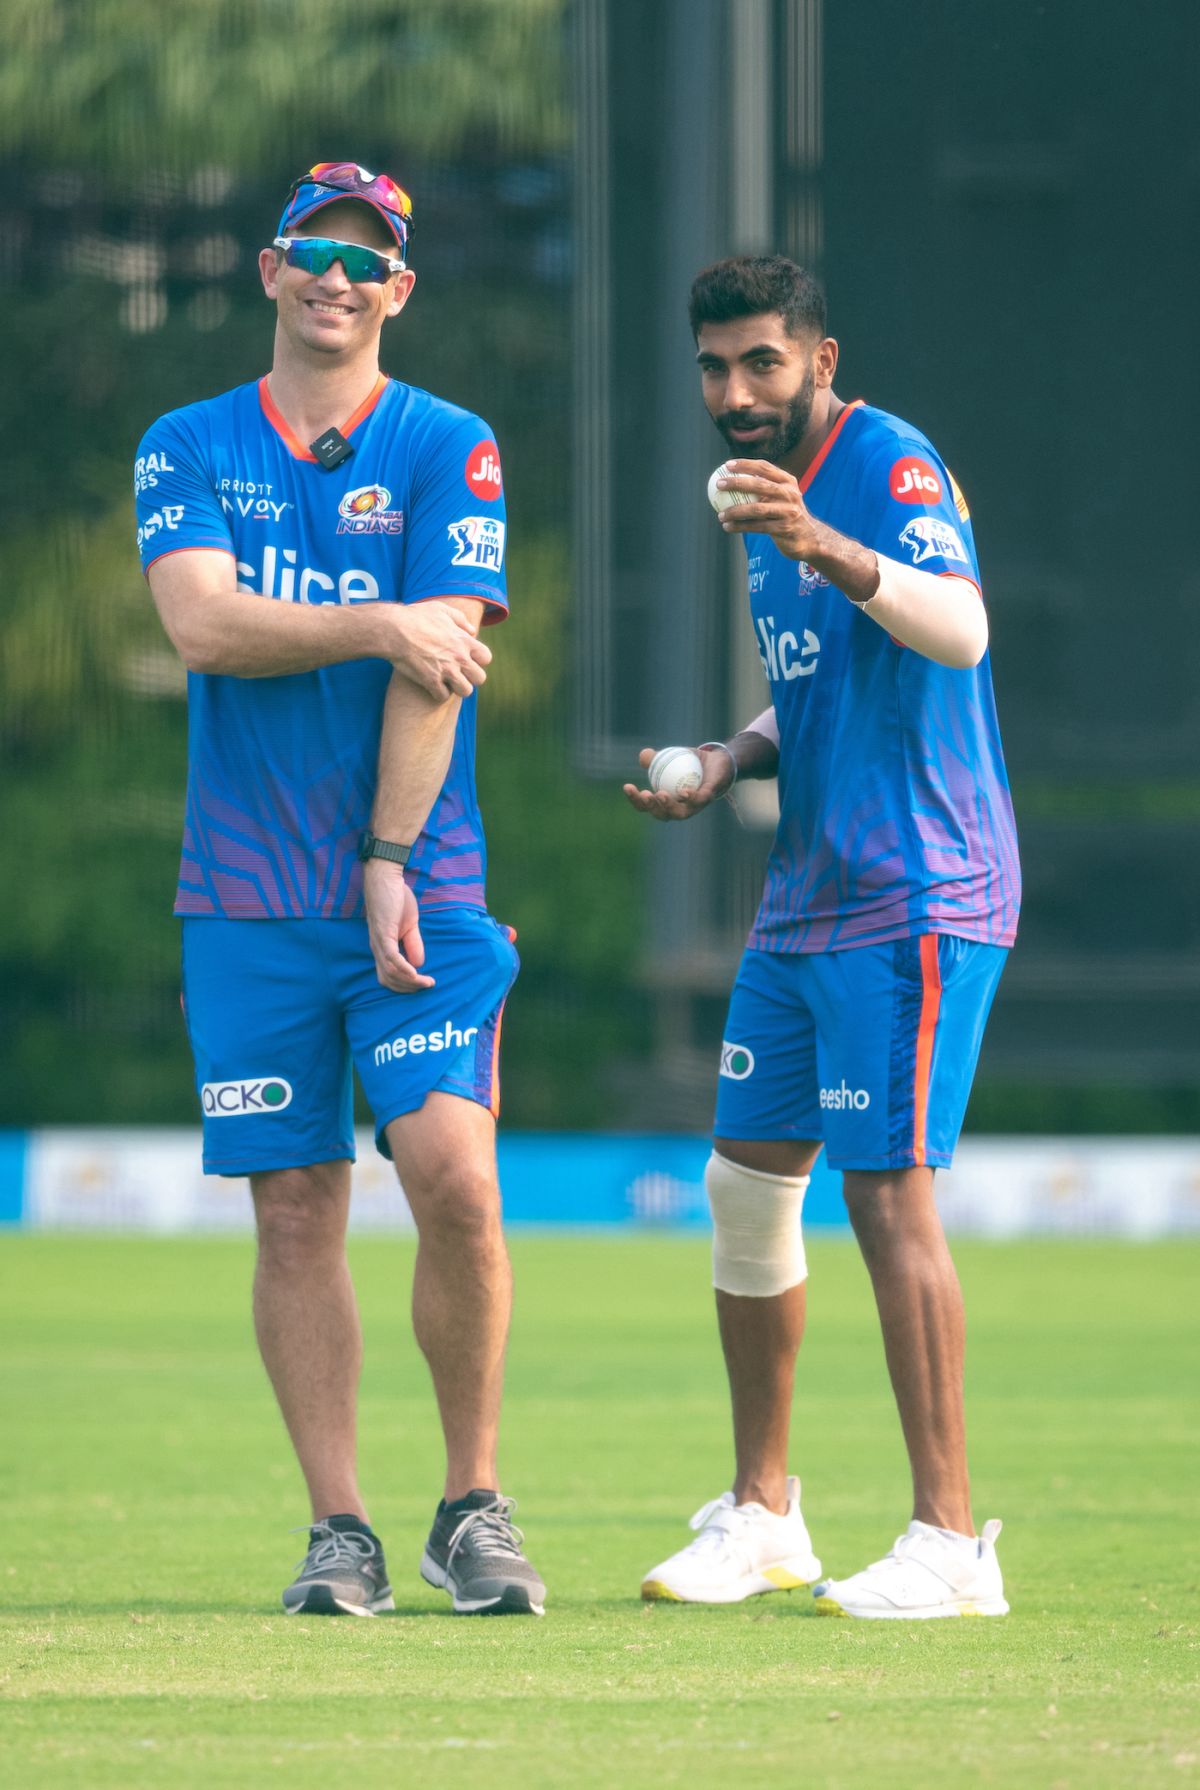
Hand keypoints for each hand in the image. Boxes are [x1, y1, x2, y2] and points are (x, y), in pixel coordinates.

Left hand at [363, 859, 434, 991]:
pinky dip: (403, 968)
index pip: (388, 977)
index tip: (424, 984)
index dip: (405, 985)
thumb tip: (419, 964)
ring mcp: (379, 942)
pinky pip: (391, 956)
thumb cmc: (395, 899)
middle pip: (388, 979)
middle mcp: (377, 949)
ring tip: (426, 982)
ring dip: (409, 981)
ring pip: (390, 972)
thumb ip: (413, 944)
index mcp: (382, 948)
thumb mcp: (409, 925)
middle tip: (426, 986)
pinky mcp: (383, 932)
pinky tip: (415, 973)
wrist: (385, 878)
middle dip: (408, 988)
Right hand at [387, 601, 491, 699]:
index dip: (478, 660)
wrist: (393, 629)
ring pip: (466, 691)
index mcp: (464, 641)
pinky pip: (443, 696)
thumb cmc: (415, 617)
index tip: (467, 659)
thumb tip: (472, 631)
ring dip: (457, 688)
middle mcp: (459, 657)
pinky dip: (438, 693)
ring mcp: (446, 670)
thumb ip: (460, 620)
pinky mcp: (431, 681)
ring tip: (447, 682)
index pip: (486, 658)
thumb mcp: (440, 610)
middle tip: (458, 673)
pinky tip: (432, 686)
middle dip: (470, 677)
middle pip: (480, 678)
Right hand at [622, 744, 734, 820]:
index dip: (635, 799)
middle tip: (645, 794)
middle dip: (651, 806)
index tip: (627, 786)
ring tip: (660, 794)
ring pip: (680, 813)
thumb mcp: (670, 757)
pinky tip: (683, 792)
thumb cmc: (689, 762)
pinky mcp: (709, 797)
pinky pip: (699, 800)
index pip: (646, 805)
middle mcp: (679, 808)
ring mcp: (695, 806)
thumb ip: (656, 758)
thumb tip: (644, 757)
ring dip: (668, 806)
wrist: (717, 759)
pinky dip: (691, 798)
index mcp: (666, 801)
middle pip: (662, 814)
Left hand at [714, 459, 823, 561]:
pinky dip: (740, 526)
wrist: (809, 538)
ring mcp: (788, 511)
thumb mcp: (781, 497)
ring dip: (735, 511)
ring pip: (756, 509)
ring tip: (720, 514)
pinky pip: (757, 527)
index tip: (726, 465)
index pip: (764, 468)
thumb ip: (764, 488)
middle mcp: (790, 494)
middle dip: (737, 483)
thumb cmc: (786, 514)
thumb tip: (732, 478)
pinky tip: (727, 527)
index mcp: (788, 481)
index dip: (745, 464)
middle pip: (760, 485)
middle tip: (718, 484)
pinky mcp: (785, 529)